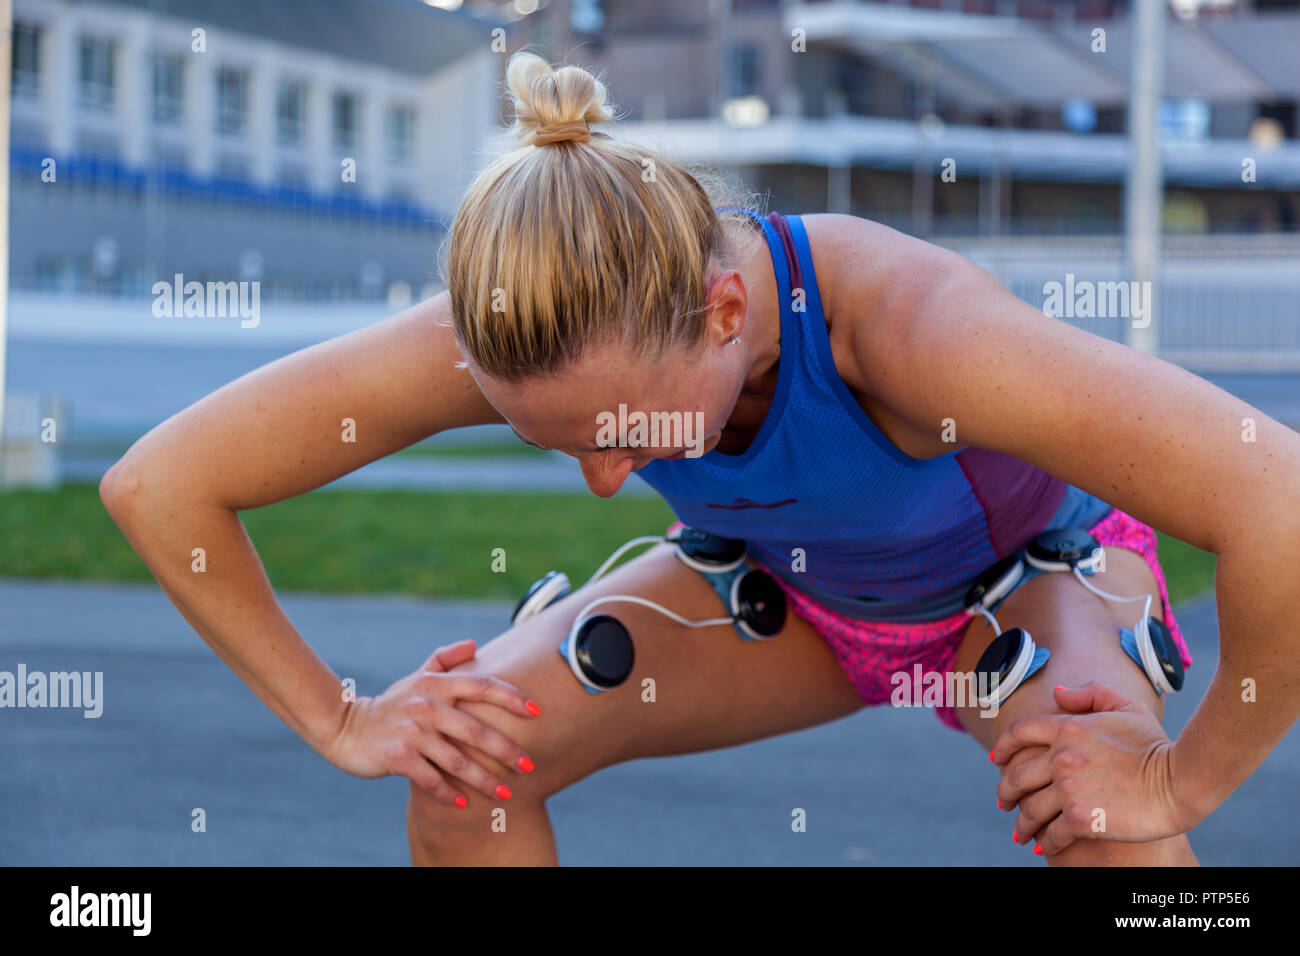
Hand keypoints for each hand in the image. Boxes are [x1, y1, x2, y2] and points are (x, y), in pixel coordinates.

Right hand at [326, 638, 540, 806]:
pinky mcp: (397, 757)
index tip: (538, 711)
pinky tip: (465, 805)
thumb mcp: (417, 677)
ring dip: (484, 780)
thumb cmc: (392, 703)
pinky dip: (448, 794)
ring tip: (506, 794)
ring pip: (457, 760)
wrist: (347, 728)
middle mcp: (426, 705)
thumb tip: (474, 644)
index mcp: (436, 684)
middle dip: (506, 750)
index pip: (482, 686)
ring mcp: (411, 732)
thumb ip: (445, 659)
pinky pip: (430, 779)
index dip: (512, 697)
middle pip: (476, 730)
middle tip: (529, 765)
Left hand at [992, 681, 1195, 855]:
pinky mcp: (1082, 819)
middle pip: (1016, 775)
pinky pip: (1052, 833)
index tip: (996, 759)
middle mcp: (1062, 757)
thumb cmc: (1157, 744)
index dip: (1003, 746)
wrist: (1181, 780)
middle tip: (1003, 802)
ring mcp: (1070, 789)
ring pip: (1030, 809)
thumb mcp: (1127, 707)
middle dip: (1004, 791)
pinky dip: (1045, 841)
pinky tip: (1045, 846)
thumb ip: (1090, 693)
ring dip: (1022, 823)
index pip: (1020, 732)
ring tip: (1021, 832)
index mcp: (1068, 728)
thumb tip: (1058, 693)